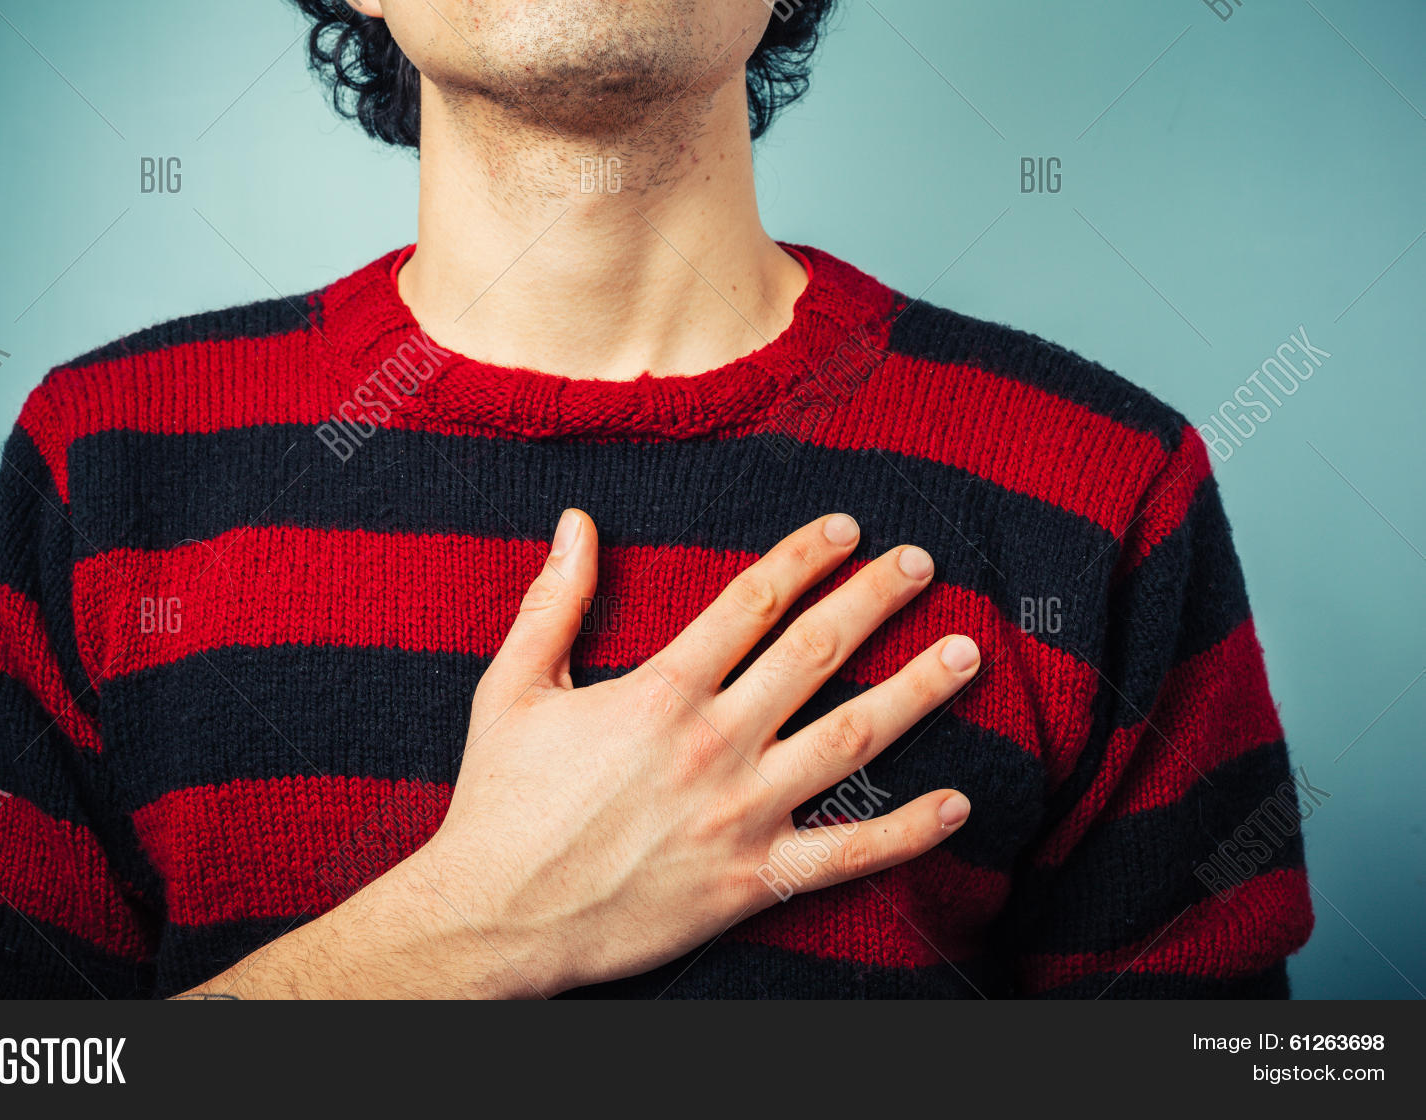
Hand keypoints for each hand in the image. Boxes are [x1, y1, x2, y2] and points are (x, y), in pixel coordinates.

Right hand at [185, 511, 977, 997]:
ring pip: (851, 742)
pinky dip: (907, 832)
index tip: (847, 528)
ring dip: (916, 692)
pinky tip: (957, 804)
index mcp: (659, 692)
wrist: (494, 919)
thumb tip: (577, 520)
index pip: (752, 603)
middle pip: (815, 653)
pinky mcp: (752, 881)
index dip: (806, 556)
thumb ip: (554, 601)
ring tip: (967, 654)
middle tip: (920, 564)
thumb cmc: (501, 801)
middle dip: (875, 599)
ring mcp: (740, 816)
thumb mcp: (512, 688)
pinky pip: (847, 854)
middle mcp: (712, 745)